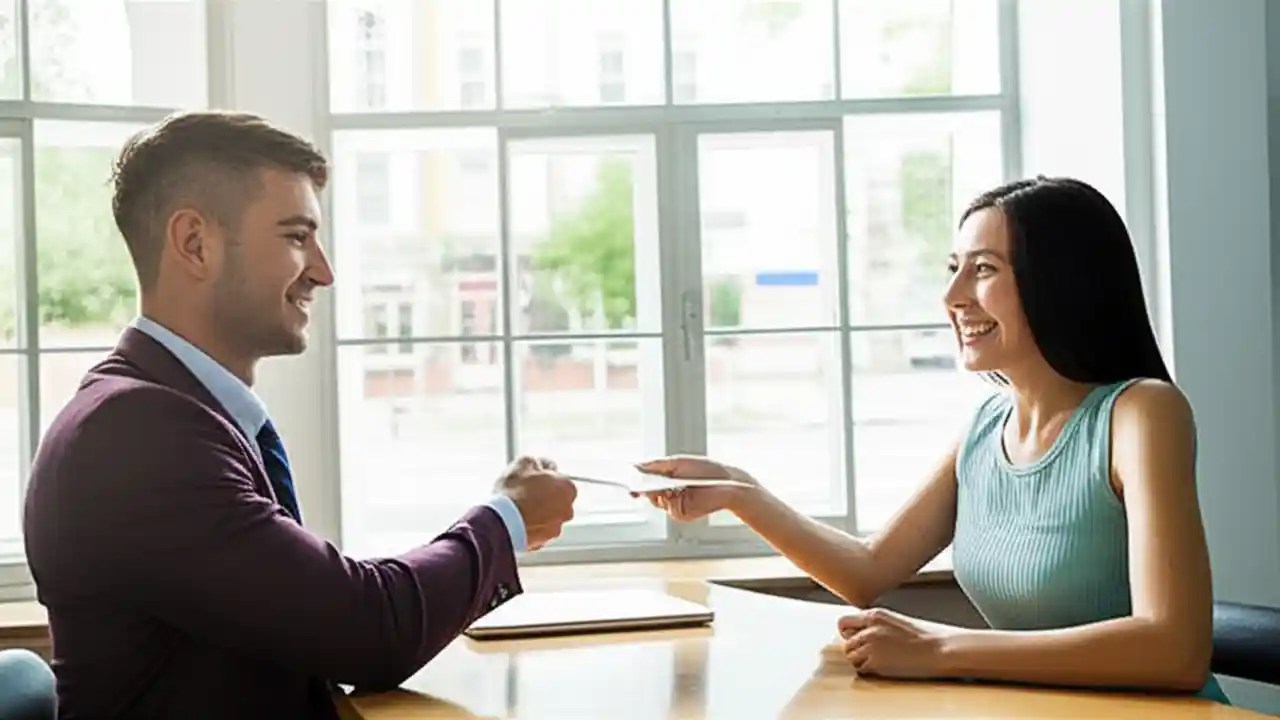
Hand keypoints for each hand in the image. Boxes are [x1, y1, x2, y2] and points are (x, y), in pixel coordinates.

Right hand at [494, 455, 575, 550]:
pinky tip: (517, 520)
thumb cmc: (514, 492)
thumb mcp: (524, 463)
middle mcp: (566, 510)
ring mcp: (555, 528)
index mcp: (567, 488)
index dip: (544, 477)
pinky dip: (531, 526)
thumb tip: (540, 464)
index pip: (560, 478)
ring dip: (538, 513)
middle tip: (525, 492)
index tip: (534, 478)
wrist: (502, 521)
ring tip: (518, 508)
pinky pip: (538, 531)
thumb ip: (537, 462)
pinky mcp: (542, 542)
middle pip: (557, 499)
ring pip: (548, 517)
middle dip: (544, 496)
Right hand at [634, 455, 758, 520]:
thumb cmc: (705, 470)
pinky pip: (668, 507)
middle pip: (646, 492)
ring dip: (657, 491)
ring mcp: (674, 504)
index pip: (645, 480)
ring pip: (655, 500)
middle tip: (634, 484)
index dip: (633, 480)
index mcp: (667, 479)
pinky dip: (669, 499)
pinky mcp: (681, 513)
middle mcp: (668, 493)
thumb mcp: (677, 462)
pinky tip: (676, 493)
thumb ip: (656, 465)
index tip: (624, 478)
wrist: (726, 484)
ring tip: (666, 484)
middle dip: (641, 486)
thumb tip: (636, 466)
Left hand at [838, 608, 955, 678]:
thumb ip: (876, 624)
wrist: (938, 648)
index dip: (848, 633)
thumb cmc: (924, 636)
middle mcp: (869, 629)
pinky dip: (869, 670)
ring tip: (877, 661)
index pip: (843, 622)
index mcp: (875, 615)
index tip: (855, 638)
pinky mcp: (876, 662)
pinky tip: (882, 667)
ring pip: (851, 656)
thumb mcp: (895, 620)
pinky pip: (861, 669)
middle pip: (846, 643)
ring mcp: (871, 646)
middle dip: (855, 649)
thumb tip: (862, 632)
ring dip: (861, 660)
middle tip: (869, 653)